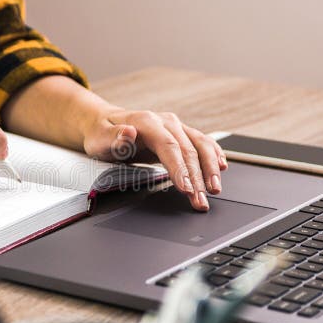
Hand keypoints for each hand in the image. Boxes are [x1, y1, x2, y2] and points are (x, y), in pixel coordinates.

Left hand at [82, 107, 227, 210]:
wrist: (105, 122)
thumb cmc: (102, 134)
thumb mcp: (99, 138)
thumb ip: (113, 138)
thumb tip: (128, 133)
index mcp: (147, 122)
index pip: (169, 146)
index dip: (180, 168)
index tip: (187, 188)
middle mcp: (165, 122)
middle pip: (188, 149)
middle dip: (198, 178)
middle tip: (200, 201)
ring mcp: (176, 126)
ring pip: (201, 145)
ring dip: (211, 168)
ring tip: (215, 189)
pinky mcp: (181, 133)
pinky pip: (203, 142)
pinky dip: (214, 154)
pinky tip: (222, 167)